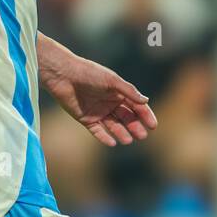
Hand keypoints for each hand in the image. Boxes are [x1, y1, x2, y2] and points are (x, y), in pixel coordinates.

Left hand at [40, 46, 156, 146]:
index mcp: (118, 92)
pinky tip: (112, 143)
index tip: (153, 126)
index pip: (136, 106)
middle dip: (135, 126)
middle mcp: (109, 102)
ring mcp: (98, 111)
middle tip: (142, 136)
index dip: (145, 115)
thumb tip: (145, 100)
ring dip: (121, 133)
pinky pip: (97, 131)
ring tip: (128, 140)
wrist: (63, 75)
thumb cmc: (89, 73)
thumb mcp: (112, 80)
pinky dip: (104, 137)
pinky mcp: (85, 119)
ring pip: (113, 126)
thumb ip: (128, 91)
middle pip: (126, 118)